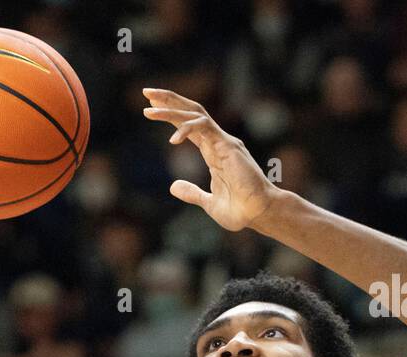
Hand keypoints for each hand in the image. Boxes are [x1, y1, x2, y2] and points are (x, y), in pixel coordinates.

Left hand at [142, 89, 279, 231]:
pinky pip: (205, 129)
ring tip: (149, 109)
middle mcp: (219, 142)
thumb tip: (173, 187)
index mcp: (214, 152)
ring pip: (196, 114)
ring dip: (172, 108)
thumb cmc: (241, 210)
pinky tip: (173, 138)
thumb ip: (192, 193)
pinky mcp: (228, 146)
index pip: (190, 125)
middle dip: (170, 100)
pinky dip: (188, 129)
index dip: (172, 115)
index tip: (151, 108)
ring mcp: (224, 142)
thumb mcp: (208, 202)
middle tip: (147, 92)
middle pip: (192, 111)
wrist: (259, 214)